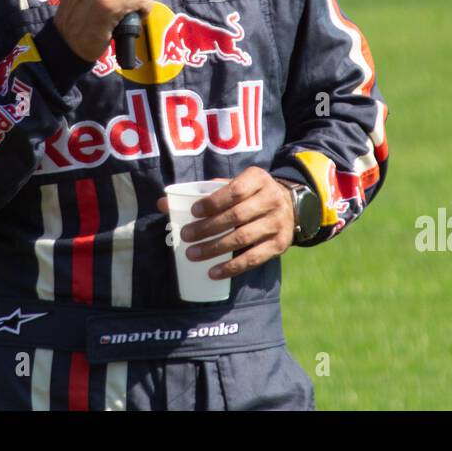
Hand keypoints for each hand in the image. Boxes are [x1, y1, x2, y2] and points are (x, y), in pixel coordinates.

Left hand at [155, 167, 295, 279]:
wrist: (289, 206)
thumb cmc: (249, 195)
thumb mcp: (233, 185)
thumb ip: (202, 192)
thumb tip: (162, 204)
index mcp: (258, 179)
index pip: (235, 190)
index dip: (213, 202)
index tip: (193, 212)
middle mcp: (271, 199)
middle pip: (237, 216)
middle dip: (208, 228)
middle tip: (185, 236)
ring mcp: (278, 223)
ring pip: (243, 238)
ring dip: (215, 248)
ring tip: (192, 255)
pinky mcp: (280, 245)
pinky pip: (254, 258)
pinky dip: (232, 267)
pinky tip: (213, 272)